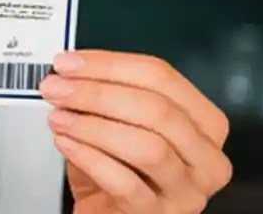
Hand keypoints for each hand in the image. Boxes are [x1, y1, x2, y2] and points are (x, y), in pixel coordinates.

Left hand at [39, 50, 232, 213]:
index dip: (110, 65)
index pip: (163, 78)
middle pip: (158, 110)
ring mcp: (186, 192)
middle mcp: (207, 159)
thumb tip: (70, 68)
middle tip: (56, 89)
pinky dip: (90, 157)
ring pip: (147, 148)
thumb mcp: (122, 121)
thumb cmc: (120, 164)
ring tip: (58, 117)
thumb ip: (109, 91)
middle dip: (98, 94)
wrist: (112, 212)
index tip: (66, 63)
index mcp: (206, 122)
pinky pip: (124, 183)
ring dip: (93, 126)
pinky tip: (65, 142)